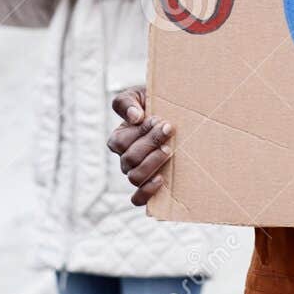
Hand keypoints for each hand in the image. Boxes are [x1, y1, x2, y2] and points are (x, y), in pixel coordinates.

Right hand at [108, 86, 174, 206]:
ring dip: (153, 163)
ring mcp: (136, 173)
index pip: (121, 142)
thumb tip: (134, 117)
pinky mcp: (149, 185)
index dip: (140, 132)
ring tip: (169, 151)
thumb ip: (127, 102)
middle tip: (169, 131)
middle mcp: (125, 159)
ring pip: (135, 177)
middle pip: (130, 158)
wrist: (174, 113)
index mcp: (119, 139)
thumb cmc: (153, 103)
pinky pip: (138, 199)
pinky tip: (161, 180)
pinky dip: (146, 193)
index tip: (160, 120)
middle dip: (151, 143)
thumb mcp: (138, 94)